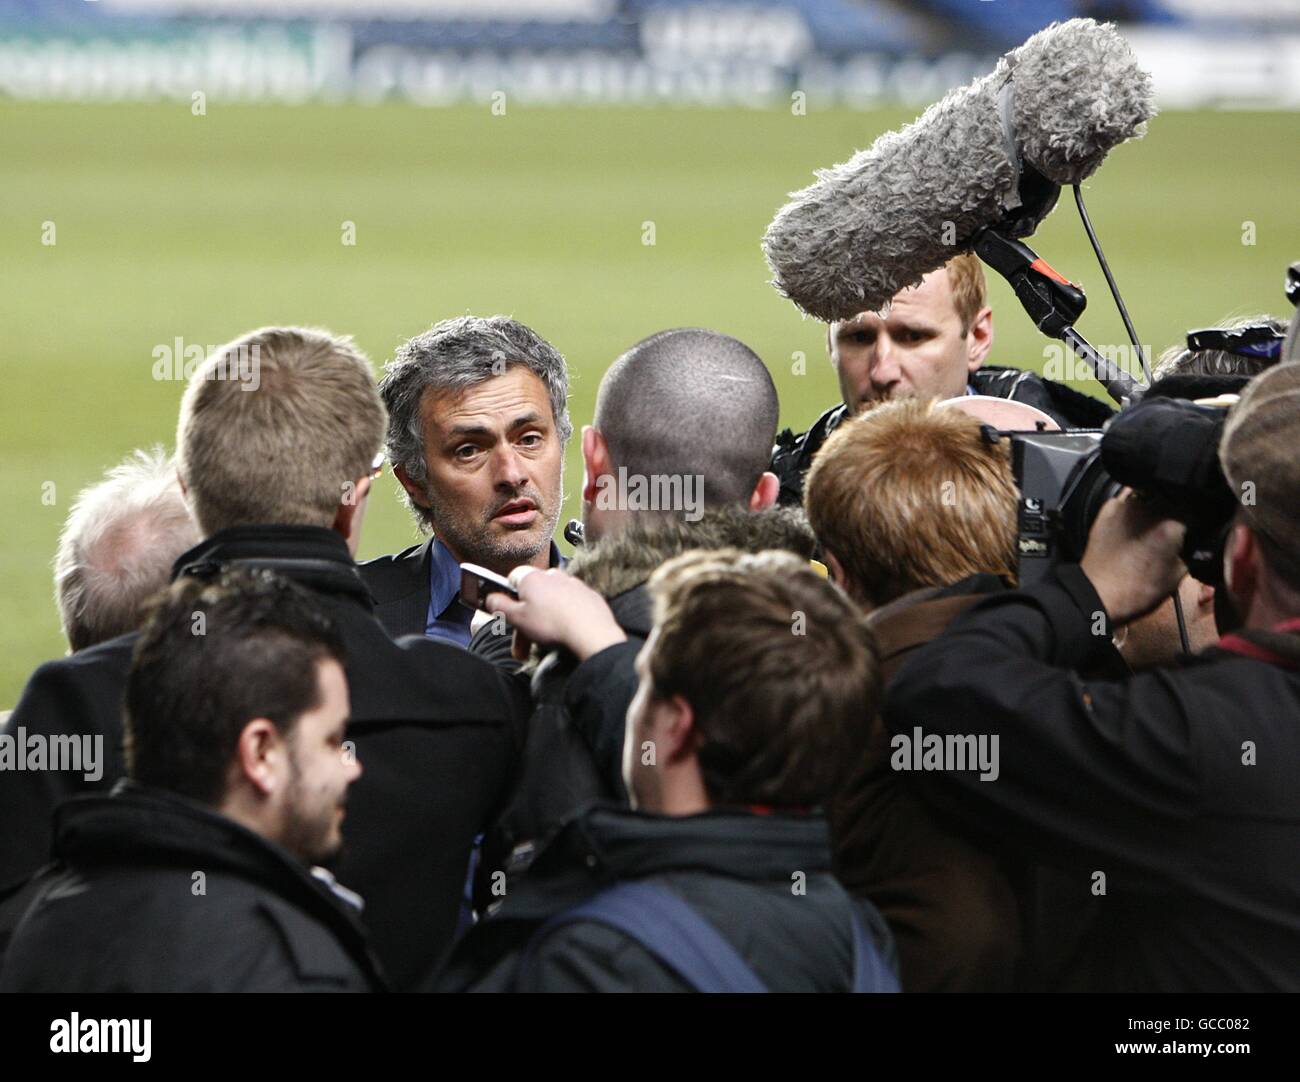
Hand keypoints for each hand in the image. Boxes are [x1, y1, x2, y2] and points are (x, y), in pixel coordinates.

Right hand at [485, 567, 626, 661]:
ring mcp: (572, 584)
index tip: (507, 615)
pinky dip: (563, 618)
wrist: (591, 633)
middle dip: (524, 622)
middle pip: (532, 596)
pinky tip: (564, 633)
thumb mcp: (516, 619)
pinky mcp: (588, 596)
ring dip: (543, 622)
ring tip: (544, 643)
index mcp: (532, 577)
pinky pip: (569, 606)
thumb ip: (498, 606)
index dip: (507, 599)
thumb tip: (490, 598)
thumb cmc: (552, 625)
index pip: (512, 580)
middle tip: (523, 646)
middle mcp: (552, 575)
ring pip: (550, 602)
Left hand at [1080, 488, 1186, 625]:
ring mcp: (1125, 505)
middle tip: (1167, 533)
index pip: (1193, 510)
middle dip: (1173, 513)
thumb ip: (1191, 551)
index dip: (1194, 521)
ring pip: (1147, 499)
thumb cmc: (1138, 589)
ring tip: (1146, 530)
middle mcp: (1149, 507)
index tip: (1191, 530)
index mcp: (1171, 522)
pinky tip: (1130, 527)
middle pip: (1170, 500)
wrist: (1098, 592)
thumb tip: (1193, 542)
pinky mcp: (1106, 510)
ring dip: (1151, 510)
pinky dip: (1130, 511)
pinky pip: (1125, 503)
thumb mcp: (1178, 575)